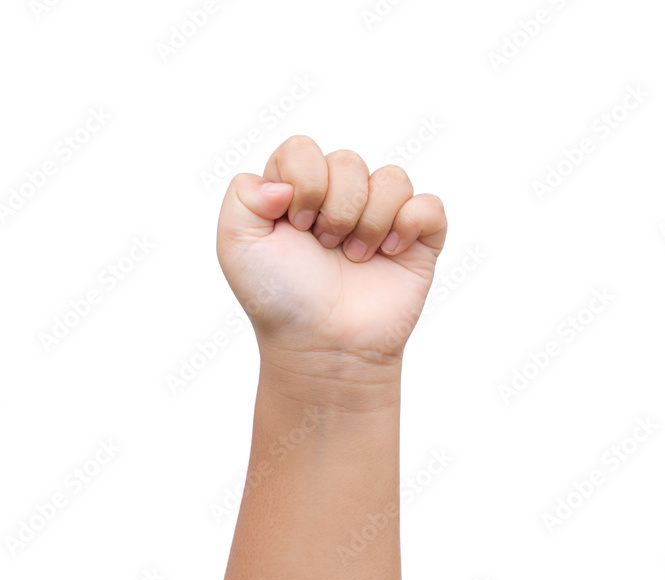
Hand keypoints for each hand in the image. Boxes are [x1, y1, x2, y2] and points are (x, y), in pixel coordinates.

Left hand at [216, 135, 446, 362]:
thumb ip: (242, 194)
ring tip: (355, 257)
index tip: (295, 227)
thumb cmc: (278, 299)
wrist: (320, 346)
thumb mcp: (235, 245)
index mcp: (297, 191)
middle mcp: (339, 198)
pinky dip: (410, 225)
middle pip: (349, 160)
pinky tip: (388, 254)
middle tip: (325, 247)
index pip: (302, 149)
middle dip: (336, 209)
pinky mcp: (417, 240)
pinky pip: (429, 205)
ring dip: (370, 221)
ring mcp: (381, 218)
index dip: (303, 182)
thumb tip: (283, 183)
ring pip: (393, 178)